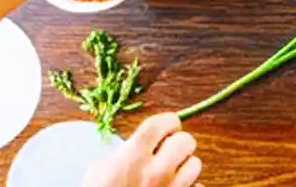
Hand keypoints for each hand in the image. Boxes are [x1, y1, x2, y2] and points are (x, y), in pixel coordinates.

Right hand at [82, 113, 202, 186]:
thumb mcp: (100, 170)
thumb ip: (124, 152)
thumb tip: (141, 144)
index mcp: (134, 155)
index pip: (163, 122)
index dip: (167, 123)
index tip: (166, 127)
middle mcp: (156, 170)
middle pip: (186, 140)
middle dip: (178, 144)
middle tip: (168, 151)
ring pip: (195, 164)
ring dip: (185, 166)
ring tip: (170, 173)